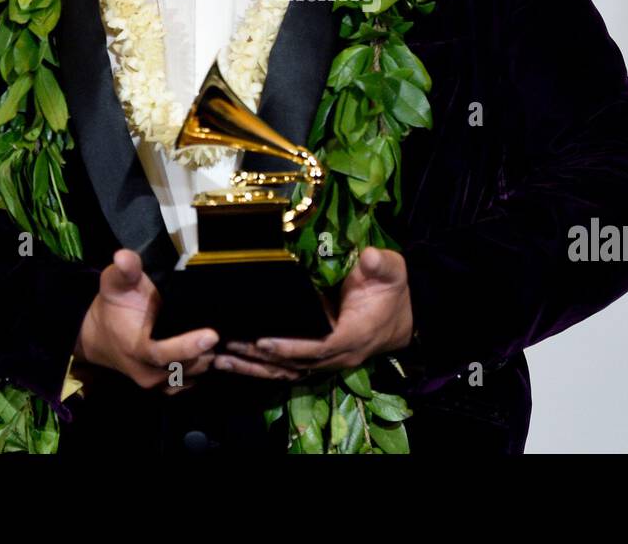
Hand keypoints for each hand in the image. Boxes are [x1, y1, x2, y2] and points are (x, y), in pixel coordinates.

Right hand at [73, 248, 219, 394]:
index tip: (212, 334)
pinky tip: (214, 351)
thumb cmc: (113, 307)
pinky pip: (189, 382)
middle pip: (182, 367)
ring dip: (207, 361)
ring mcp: (155, 382)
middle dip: (205, 353)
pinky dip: (202, 369)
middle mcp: (145, 371)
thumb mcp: (114, 284)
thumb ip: (125, 271)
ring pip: (189, 375)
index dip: (186, 347)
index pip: (161, 353)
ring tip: (226, 339)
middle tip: (226, 332)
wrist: (98, 336)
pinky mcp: (164, 386)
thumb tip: (123, 256)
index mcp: (134, 348)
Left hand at [219, 247, 413, 376]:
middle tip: (225, 349)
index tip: (263, 342)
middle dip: (260, 360)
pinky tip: (237, 362)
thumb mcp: (392, 271)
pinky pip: (289, 368)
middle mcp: (339, 355)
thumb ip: (380, 264)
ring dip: (255, 368)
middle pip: (295, 365)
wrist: (407, 315)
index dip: (291, 347)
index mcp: (354, 335)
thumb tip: (368, 256)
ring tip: (220, 359)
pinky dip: (263, 367)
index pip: (319, 347)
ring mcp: (329, 361)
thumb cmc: (393, 289)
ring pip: (288, 372)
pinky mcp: (320, 359)